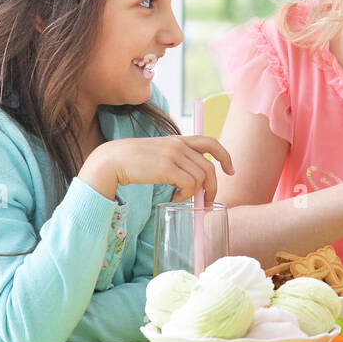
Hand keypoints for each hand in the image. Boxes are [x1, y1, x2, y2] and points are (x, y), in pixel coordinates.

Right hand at [81, 136, 235, 201]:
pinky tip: (174, 198)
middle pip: (210, 166)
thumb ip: (177, 160)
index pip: (211, 142)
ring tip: (180, 197)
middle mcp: (178, 145)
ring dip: (195, 192)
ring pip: (201, 177)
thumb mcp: (159, 154)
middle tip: (208, 201)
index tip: (230, 171)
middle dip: (213, 187)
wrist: (112, 160)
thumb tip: (194, 182)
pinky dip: (185, 195)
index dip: (225, 156)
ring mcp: (173, 155)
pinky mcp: (166, 167)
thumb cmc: (134, 162)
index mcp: (179, 140)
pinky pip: (189, 184)